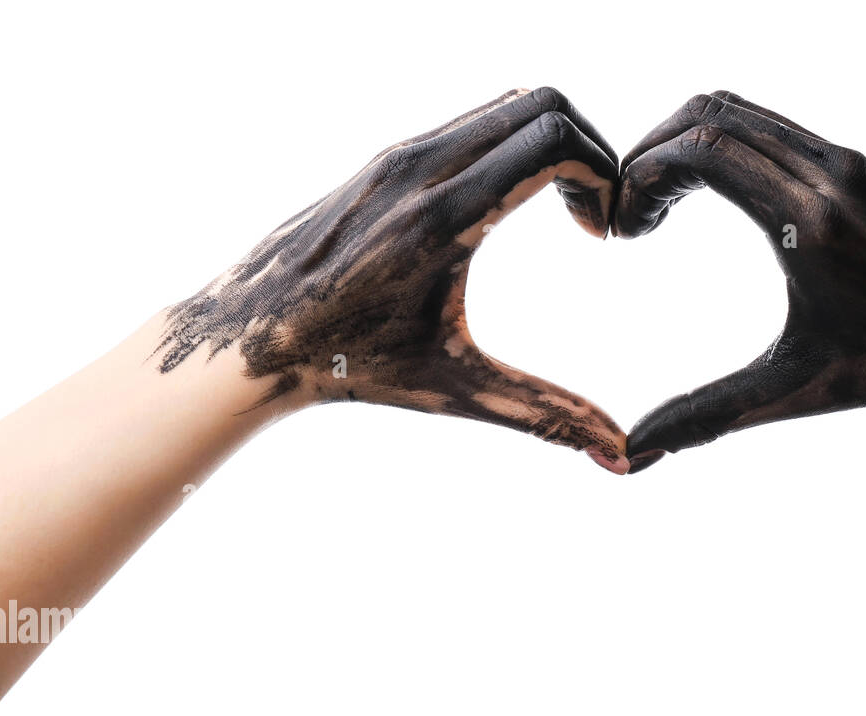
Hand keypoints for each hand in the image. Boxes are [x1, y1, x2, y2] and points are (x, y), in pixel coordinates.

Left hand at [156, 88, 629, 472]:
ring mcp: (398, 156)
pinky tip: (508, 209)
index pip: (554, 140)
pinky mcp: (384, 159)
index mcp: (443, 217)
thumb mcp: (455, 389)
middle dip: (590, 152)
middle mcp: (420, 169)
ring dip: (552, 145)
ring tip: (561, 212)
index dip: (604, 175)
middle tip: (594, 218)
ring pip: (507, 106)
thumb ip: (546, 417)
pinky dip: (512, 147)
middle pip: (543, 105)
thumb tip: (621, 460)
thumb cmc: (347, 367)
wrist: (244, 338)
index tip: (604, 233)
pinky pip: (472, 122)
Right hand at [614, 91, 865, 472]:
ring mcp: (845, 162)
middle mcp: (829, 175)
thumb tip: (632, 455)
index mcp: (810, 222)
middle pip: (712, 115)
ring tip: (659, 203)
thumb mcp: (795, 390)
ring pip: (740, 112)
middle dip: (652, 151)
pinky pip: (769, 127)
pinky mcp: (854, 165)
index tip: (624, 224)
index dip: (644, 173)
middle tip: (630, 211)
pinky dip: (721, 144)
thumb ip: (706, 415)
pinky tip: (707, 196)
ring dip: (685, 143)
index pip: (704, 151)